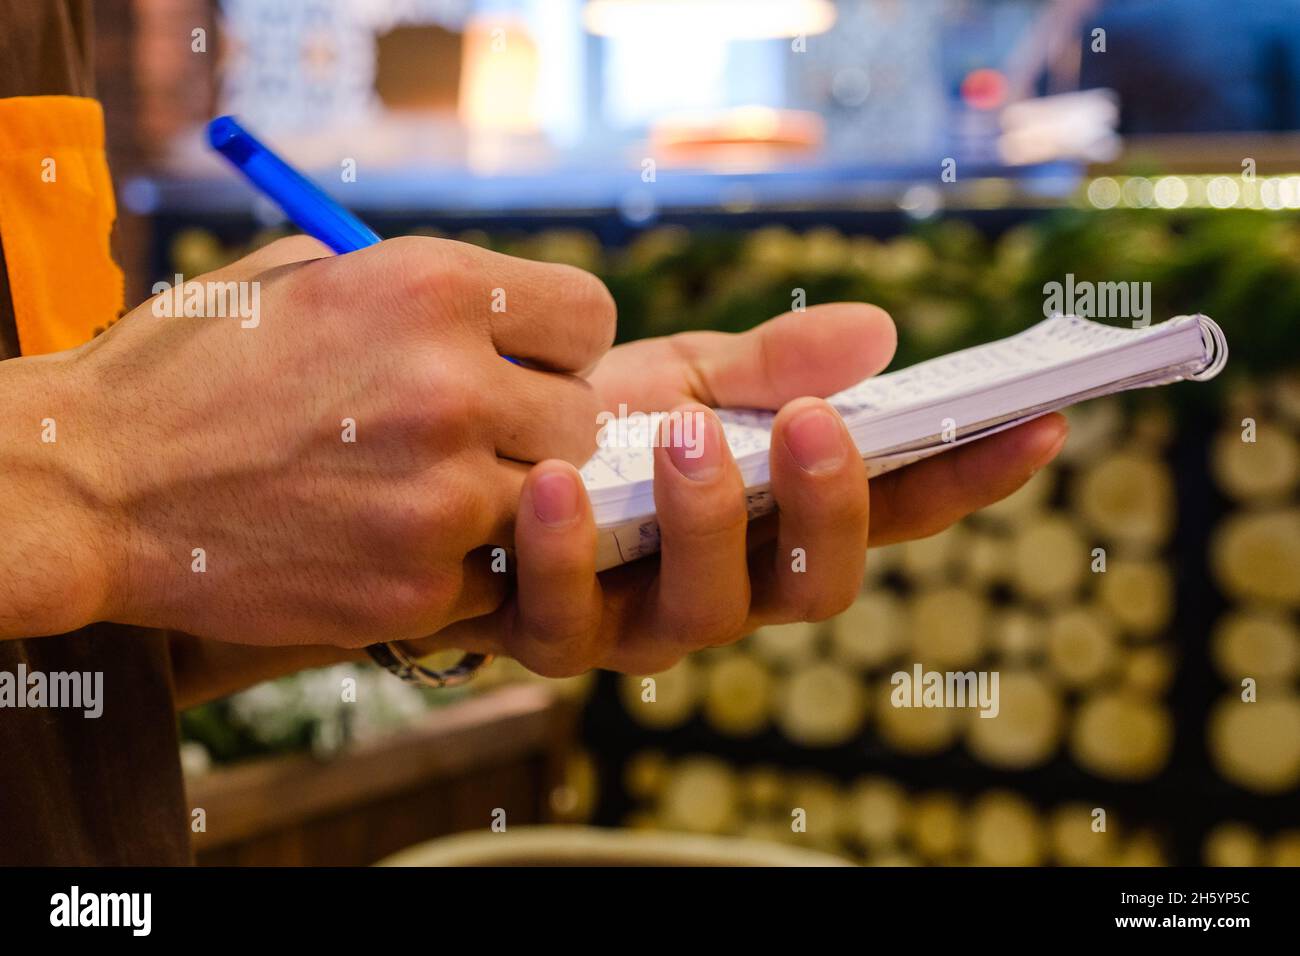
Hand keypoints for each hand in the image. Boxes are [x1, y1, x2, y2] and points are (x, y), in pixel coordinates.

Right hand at [23, 236, 614, 646]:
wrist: (95, 483)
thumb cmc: (198, 364)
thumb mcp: (312, 275)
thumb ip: (430, 294)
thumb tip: (515, 320)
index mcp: (432, 288)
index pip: (589, 315)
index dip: (559, 343)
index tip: (525, 362)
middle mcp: (452, 390)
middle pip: (580, 420)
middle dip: (532, 428)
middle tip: (466, 436)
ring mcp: (438, 500)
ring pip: (545, 506)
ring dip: (499, 502)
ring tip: (415, 489)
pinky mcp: (414, 590)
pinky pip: (491, 578)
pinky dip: (452, 567)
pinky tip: (382, 542)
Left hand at [431, 303, 1066, 673]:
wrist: (457, 458)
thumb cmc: (588, 423)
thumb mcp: (677, 378)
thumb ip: (767, 366)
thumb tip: (880, 332)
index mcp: (774, 520)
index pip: (893, 510)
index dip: (969, 477)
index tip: (1040, 420)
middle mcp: (728, 587)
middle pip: (816, 585)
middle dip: (827, 506)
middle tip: (812, 420)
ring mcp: (641, 622)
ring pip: (705, 613)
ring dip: (706, 525)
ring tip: (684, 438)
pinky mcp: (553, 633)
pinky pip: (569, 621)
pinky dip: (567, 553)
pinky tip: (552, 483)